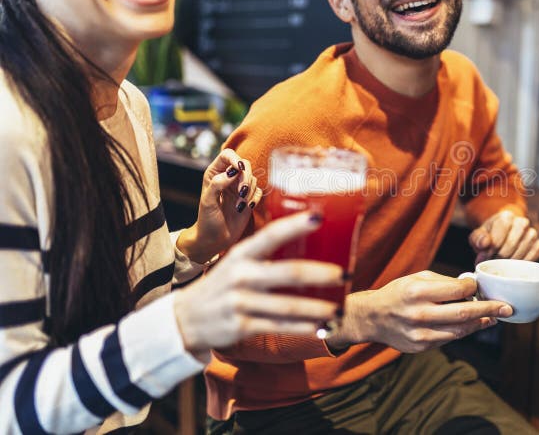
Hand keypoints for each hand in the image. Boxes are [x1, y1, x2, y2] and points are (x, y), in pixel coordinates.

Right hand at [174, 212, 342, 353]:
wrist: (185, 319)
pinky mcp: (240, 326)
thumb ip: (265, 254)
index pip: (271, 235)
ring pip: (286, 306)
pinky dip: (301, 328)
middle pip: (287, 273)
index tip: (319, 217)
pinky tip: (320, 327)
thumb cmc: (223, 285)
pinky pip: (277, 327)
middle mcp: (241, 276)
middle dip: (320, 274)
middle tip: (346, 273)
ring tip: (339, 308)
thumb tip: (307, 238)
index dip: (295, 225)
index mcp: (242, 254)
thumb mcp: (237, 263)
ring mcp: (240, 302)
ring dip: (317, 308)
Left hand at [177, 149, 261, 262]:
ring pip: (252, 178)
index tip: (239, 169)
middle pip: (244, 165)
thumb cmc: (207, 221)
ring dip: (249, 191)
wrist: (214, 240)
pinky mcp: (248, 198)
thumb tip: (232, 172)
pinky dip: (255, 198)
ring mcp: (239, 188)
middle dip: (246, 177)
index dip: (235, 158)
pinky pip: (259, 191)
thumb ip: (217, 184)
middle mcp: (228, 178)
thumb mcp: (207, 201)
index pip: (227, 155)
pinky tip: (246, 208)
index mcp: (214, 173)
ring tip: (239, 205)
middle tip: (242, 192)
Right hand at [325, 271, 512, 353]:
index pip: (457, 290)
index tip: (479, 285)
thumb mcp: (417, 278)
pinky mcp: (421, 347)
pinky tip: (475, 325)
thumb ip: (443, 282)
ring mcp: (420, 334)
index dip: (473, 287)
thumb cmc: (398, 293)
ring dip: (480, 323)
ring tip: (494, 317)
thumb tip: (471, 286)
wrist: (373, 318)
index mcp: (418, 292)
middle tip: (507, 307)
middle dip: (489, 309)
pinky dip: (464, 332)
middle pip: (464, 313)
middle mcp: (419, 314)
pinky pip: (449, 339)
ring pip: (460, 330)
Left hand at [469, 210, 538, 263]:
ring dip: (509, 262)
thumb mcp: (478, 236)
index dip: (491, 248)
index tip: (484, 257)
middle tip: (491, 263)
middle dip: (499, 257)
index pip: (500, 232)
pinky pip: (532, 257)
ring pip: (522, 251)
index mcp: (506, 216)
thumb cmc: (489, 237)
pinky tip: (512, 266)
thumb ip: (478, 238)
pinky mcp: (537, 245)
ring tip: (500, 265)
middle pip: (511, 244)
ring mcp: (532, 233)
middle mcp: (522, 222)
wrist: (500, 238)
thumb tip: (484, 243)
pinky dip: (521, 264)